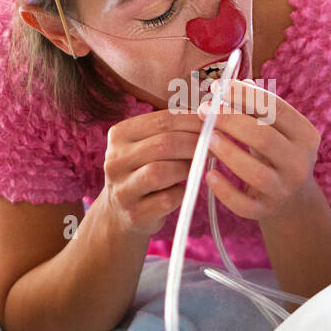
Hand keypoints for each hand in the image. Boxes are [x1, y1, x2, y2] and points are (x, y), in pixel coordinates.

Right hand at [102, 108, 206, 237]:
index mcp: (119, 135)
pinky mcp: (135, 214)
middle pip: (164, 144)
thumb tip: (212, 117)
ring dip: (187, 168)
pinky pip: (167, 199)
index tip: (215, 124)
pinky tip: (183, 191)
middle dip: (195, 144)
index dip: (194, 121)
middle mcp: (114, 160)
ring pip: (162, 171)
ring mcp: (122, 189)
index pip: (162, 120)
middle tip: (216, 148)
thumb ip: (172, 129)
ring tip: (197, 167)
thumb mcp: (149, 145)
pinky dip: (181, 193)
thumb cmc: (145, 172)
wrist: (120, 214)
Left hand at [197, 78, 321, 221]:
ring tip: (206, 137)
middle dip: (231, 120)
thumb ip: (254, 107)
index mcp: (306, 136)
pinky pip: (243, 204)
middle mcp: (300, 164)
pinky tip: (208, 174)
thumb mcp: (275, 128)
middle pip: (264, 137)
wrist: (291, 198)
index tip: (218, 87)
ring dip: (228, 152)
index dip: (245, 95)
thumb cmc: (275, 152)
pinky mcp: (266, 211)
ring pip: (255, 171)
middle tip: (204, 110)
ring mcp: (284, 190)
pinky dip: (224, 190)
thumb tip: (223, 86)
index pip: (276, 109)